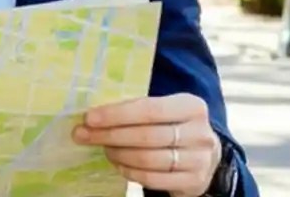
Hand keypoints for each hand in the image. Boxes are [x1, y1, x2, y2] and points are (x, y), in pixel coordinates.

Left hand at [73, 94, 220, 196]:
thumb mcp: (166, 110)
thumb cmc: (175, 126)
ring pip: (148, 159)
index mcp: (192, 106)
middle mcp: (200, 133)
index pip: (150, 109)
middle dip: (110, 135)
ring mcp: (199, 161)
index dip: (117, 114)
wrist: (205, 155)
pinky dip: (130, 172)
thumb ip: (138, 109)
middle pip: (146, 136)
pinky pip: (152, 179)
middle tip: (84, 135)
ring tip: (103, 149)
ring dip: (118, 154)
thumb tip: (95, 115)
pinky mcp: (193, 183)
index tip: (90, 118)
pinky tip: (118, 164)